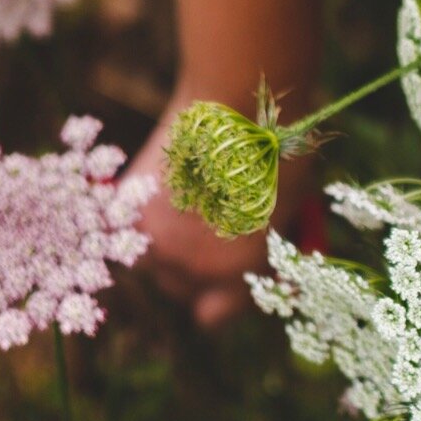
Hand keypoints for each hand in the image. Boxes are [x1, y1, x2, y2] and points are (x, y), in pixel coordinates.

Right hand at [127, 87, 318, 326]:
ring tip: (186, 198)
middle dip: (191, 267)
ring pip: (151, 258)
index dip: (220, 295)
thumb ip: (265, 240)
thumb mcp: (290, 207)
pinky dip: (144, 212)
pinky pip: (132, 227)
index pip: (215, 313)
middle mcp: (194, 269)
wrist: (236, 106)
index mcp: (239, 274)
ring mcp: (157, 241)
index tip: (223, 273)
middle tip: (204, 227)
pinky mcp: (130, 210)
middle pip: (180, 287)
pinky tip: (166, 183)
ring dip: (164, 239)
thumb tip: (256, 248)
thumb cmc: (277, 148)